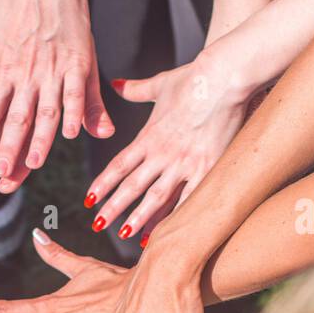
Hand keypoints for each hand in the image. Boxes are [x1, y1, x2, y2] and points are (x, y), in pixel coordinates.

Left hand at [86, 51, 253, 238]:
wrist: (224, 76)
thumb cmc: (194, 77)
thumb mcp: (159, 83)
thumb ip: (136, 90)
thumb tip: (117, 85)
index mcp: (149, 136)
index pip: (118, 165)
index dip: (103, 184)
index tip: (89, 199)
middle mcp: (162, 152)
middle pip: (131, 186)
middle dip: (112, 207)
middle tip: (97, 225)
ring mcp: (184, 162)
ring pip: (156, 196)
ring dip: (138, 217)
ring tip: (123, 236)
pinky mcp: (208, 166)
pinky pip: (189, 198)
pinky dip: (177, 216)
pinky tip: (169, 231)